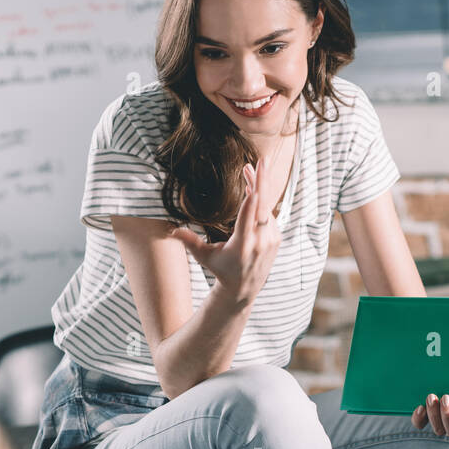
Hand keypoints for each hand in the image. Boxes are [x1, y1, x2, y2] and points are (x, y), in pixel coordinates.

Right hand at [167, 158, 280, 303]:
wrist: (245, 287)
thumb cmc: (221, 269)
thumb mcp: (204, 257)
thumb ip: (190, 243)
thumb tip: (172, 231)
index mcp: (242, 246)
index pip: (247, 223)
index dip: (250, 206)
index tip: (253, 189)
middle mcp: (259, 242)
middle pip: (262, 208)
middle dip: (261, 183)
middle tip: (260, 162)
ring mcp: (270, 239)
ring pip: (267, 207)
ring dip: (259, 187)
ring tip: (249, 169)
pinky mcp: (276, 237)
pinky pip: (269, 213)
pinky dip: (262, 200)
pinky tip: (254, 188)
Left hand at [412, 392, 448, 438]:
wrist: (444, 374)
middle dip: (447, 416)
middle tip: (446, 398)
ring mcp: (441, 422)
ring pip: (438, 428)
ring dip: (434, 415)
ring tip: (432, 397)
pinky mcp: (425, 417)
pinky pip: (420, 423)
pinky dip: (419, 418)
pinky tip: (420, 407)